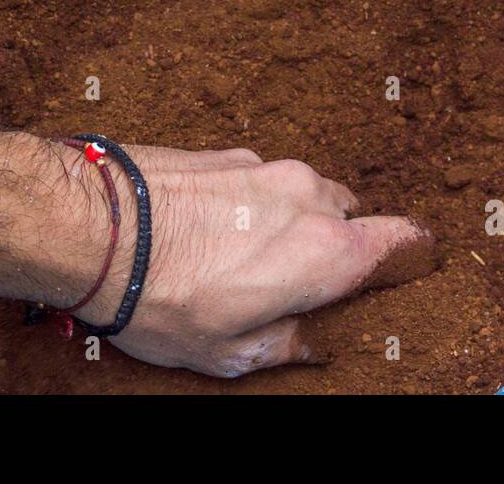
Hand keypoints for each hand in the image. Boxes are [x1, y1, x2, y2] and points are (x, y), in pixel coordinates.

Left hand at [70, 144, 432, 377]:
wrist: (92, 225)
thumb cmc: (162, 296)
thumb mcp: (229, 352)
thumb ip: (287, 345)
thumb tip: (314, 342)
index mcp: (326, 251)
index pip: (403, 241)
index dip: (411, 256)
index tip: (403, 271)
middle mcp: (308, 198)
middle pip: (351, 217)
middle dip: (334, 246)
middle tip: (294, 282)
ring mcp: (267, 167)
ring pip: (305, 194)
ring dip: (290, 221)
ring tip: (241, 258)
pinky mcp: (228, 152)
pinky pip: (261, 180)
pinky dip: (250, 203)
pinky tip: (209, 231)